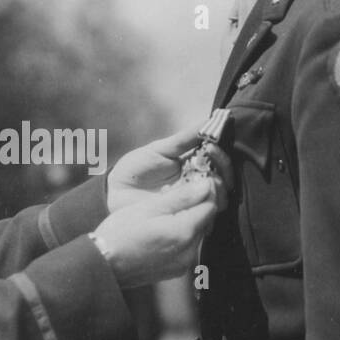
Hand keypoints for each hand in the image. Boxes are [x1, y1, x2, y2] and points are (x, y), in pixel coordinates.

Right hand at [91, 176, 220, 288]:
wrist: (103, 265)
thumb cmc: (120, 234)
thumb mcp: (149, 207)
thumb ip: (181, 196)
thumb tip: (206, 185)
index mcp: (183, 232)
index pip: (210, 206)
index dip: (204, 191)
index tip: (192, 183)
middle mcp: (189, 251)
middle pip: (206, 221)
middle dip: (195, 206)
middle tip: (173, 196)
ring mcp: (183, 263)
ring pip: (197, 234)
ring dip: (188, 220)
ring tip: (164, 213)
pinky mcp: (176, 270)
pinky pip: (187, 248)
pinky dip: (180, 236)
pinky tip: (162, 230)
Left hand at [107, 125, 233, 211]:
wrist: (115, 193)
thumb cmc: (135, 169)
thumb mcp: (159, 150)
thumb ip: (184, 139)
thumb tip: (208, 120)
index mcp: (194, 166)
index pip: (219, 160)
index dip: (220, 153)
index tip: (211, 143)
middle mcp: (198, 185)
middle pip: (225, 179)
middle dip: (223, 168)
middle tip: (211, 157)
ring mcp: (193, 203)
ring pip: (220, 198)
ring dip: (217, 188)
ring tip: (205, 180)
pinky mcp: (186, 220)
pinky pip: (205, 218)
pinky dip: (206, 208)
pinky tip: (197, 199)